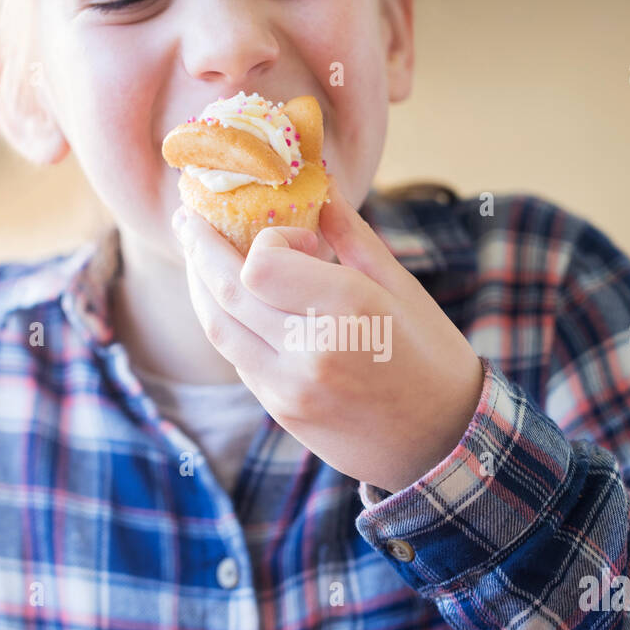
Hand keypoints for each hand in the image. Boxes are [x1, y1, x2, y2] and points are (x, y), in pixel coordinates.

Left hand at [173, 183, 484, 492]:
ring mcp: (289, 388)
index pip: (260, 264)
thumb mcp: (402, 288)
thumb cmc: (432, 357)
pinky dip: (226, 322)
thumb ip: (351, 236)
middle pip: (227, 291)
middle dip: (199, 248)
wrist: (442, 444)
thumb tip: (317, 186)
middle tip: (186, 219)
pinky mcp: (280, 411)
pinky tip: (226, 300)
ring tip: (193, 254)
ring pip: (219, 327)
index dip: (266, 240)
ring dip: (198, 286)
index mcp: (350, 311)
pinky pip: (237, 357)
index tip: (297, 238)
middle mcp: (311, 352)